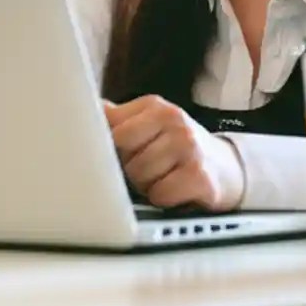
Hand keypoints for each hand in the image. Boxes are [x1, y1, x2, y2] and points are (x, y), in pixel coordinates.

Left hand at [102, 95, 245, 211]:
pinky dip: (163, 199)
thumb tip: (77, 109)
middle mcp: (174, 120)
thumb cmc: (177, 149)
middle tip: (145, 168)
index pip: (109, 125)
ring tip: (162, 178)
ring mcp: (189, 146)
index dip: (108, 147)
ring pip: (139, 175)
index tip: (116, 154)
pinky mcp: (200, 176)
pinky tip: (175, 190)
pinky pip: (160, 195)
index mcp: (154, 106)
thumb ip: (116, 119)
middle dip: (127, 167)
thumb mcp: (149, 125)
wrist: (227, 169)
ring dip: (146, 186)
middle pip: (122, 151)